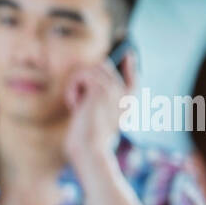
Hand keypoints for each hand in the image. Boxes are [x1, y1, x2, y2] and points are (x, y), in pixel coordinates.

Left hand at [63, 50, 135, 170]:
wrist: (89, 150)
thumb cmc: (87, 141)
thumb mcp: (95, 119)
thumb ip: (98, 102)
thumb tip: (91, 82)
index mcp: (126, 104)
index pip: (133, 80)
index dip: (130, 67)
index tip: (128, 54)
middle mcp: (125, 95)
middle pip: (103, 67)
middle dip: (84, 80)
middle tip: (78, 103)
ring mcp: (115, 89)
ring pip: (90, 68)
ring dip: (76, 85)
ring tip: (76, 105)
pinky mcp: (102, 89)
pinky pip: (81, 74)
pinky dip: (72, 88)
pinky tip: (74, 105)